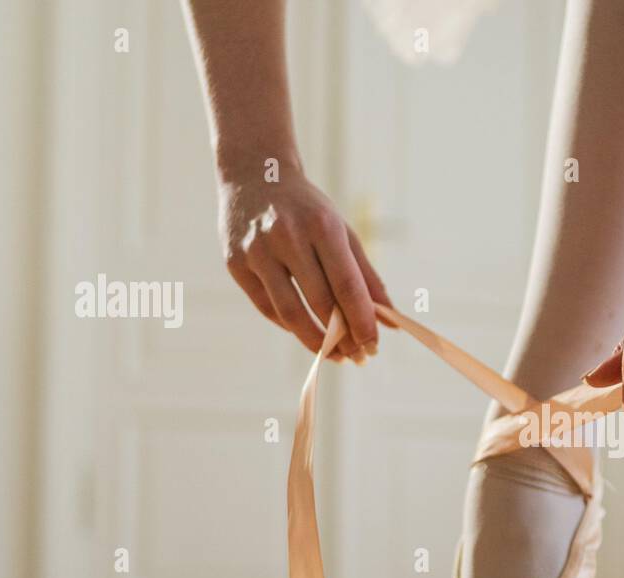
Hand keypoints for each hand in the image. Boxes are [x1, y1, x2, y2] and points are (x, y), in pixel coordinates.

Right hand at [218, 169, 391, 361]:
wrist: (254, 175)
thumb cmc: (307, 209)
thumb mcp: (342, 231)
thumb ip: (366, 276)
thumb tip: (389, 320)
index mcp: (321, 226)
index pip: (346, 286)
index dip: (362, 322)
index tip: (374, 346)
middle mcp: (286, 237)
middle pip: (319, 303)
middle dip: (342, 337)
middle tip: (358, 356)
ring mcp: (256, 251)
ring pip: (289, 313)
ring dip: (316, 342)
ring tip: (335, 354)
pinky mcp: (235, 263)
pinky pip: (267, 308)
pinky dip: (290, 326)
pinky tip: (307, 333)